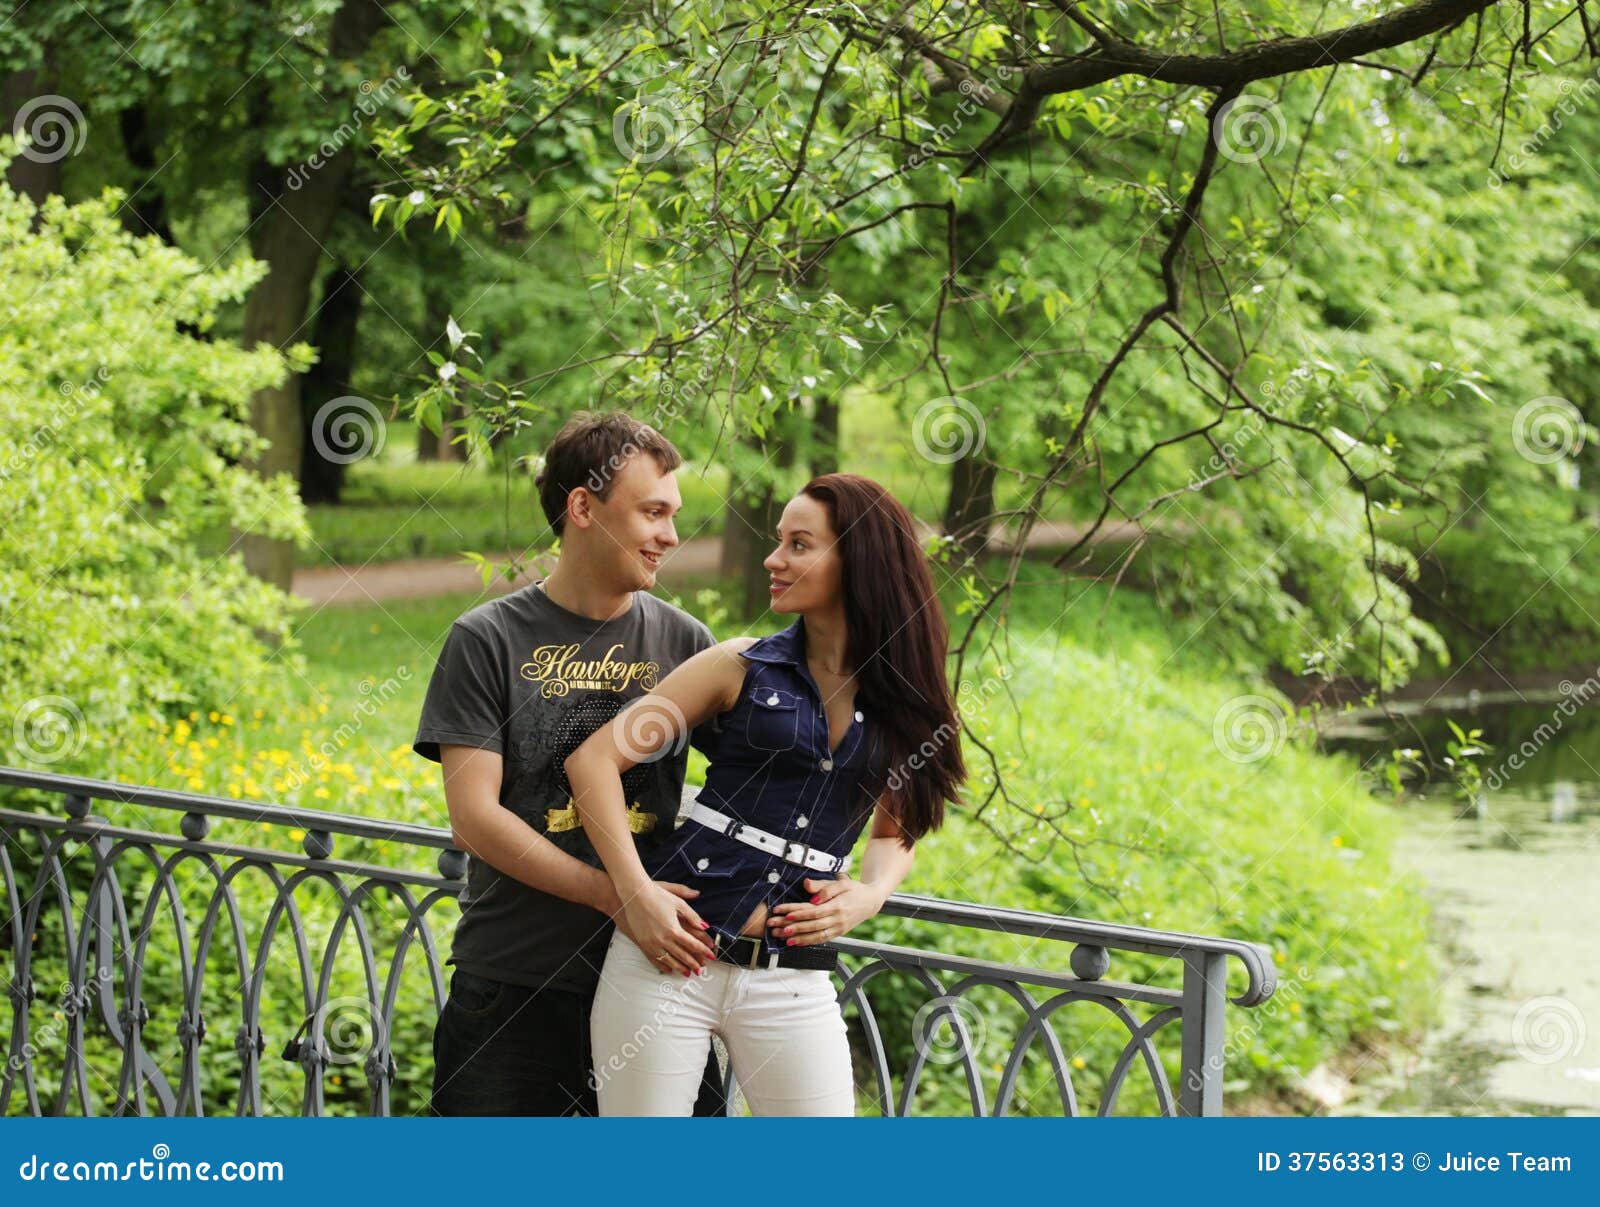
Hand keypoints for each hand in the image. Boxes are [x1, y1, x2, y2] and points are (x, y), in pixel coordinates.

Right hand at [620, 881, 716, 975]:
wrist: (633, 896)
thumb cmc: (656, 896)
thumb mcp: (678, 903)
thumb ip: (692, 916)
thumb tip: (705, 926)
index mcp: (674, 929)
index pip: (693, 944)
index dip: (703, 951)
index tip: (711, 956)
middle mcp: (663, 939)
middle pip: (682, 955)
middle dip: (693, 964)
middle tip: (701, 970)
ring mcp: (652, 943)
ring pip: (669, 961)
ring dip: (679, 968)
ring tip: (687, 973)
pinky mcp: (642, 944)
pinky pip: (654, 959)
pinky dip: (662, 966)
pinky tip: (668, 969)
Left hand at [766, 871, 884, 946]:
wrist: (872, 901)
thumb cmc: (855, 890)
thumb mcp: (842, 883)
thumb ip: (824, 886)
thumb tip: (807, 887)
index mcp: (837, 905)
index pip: (813, 910)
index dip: (798, 913)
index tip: (784, 913)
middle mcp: (837, 919)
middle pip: (812, 925)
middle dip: (793, 927)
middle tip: (777, 928)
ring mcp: (838, 928)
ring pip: (816, 935)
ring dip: (798, 938)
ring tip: (783, 938)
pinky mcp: (838, 933)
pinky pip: (822, 939)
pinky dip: (809, 942)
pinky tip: (796, 942)